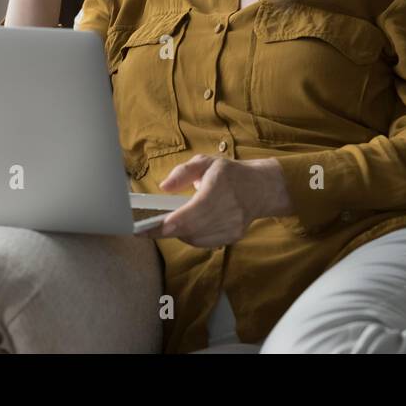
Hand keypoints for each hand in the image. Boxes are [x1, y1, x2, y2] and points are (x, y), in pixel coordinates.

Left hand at [141, 156, 290, 247]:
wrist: (261, 188)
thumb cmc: (229, 174)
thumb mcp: (205, 163)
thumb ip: (182, 172)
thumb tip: (164, 187)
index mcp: (219, 187)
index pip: (190, 213)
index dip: (166, 225)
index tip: (145, 229)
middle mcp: (228, 209)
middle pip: (190, 230)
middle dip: (166, 230)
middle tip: (148, 228)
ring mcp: (232, 225)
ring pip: (195, 239)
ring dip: (179, 233)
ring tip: (173, 222)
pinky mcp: (233, 236)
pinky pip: (204, 243)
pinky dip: (192, 237)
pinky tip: (190, 226)